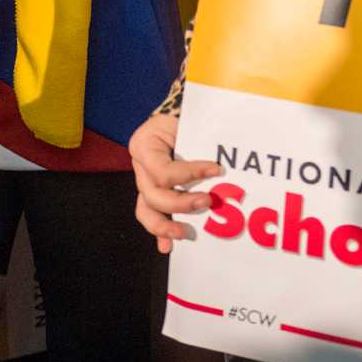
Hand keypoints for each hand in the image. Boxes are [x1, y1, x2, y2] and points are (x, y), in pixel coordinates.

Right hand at [130, 112, 223, 254]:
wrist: (180, 114)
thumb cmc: (186, 115)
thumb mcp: (188, 120)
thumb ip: (199, 140)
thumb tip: (221, 168)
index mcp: (145, 143)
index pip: (163, 169)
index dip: (189, 173)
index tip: (217, 170)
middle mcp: (140, 164)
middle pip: (153, 194)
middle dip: (181, 203)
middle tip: (208, 202)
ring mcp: (144, 180)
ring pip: (146, 209)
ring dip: (166, 225)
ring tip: (185, 234)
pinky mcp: (154, 191)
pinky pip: (151, 214)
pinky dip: (160, 233)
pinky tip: (168, 247)